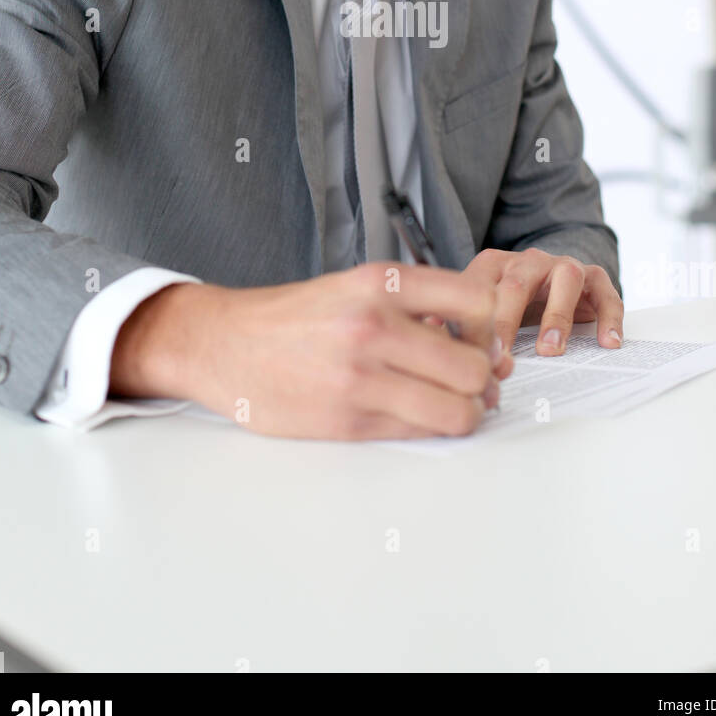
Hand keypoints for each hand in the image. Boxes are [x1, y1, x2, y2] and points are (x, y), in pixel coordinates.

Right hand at [186, 262, 503, 439]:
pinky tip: (417, 416)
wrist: (225, 344)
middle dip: (482, 381)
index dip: (490, 329)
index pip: (476, 301)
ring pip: (456, 410)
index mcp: (380, 283)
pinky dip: (429, 428)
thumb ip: (413, 304)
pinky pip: (418, 432)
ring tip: (454, 407)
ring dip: (465, 414)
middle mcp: (373, 325)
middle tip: (474, 384)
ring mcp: (360, 376)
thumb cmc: (294, 317)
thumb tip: (477, 338)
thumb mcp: (353, 286)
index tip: (481, 341)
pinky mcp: (347, 420)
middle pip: (474, 367)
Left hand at [459, 247, 622, 358]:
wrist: (558, 280)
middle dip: (507, 322)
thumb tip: (426, 331)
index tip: (468, 357)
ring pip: (564, 281)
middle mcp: (530, 262)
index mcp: (496, 266)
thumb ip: (456, 320)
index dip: (472, 323)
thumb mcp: (485, 309)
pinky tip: (607, 342)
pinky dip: (608, 318)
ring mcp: (565, 268)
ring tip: (551, 351)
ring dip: (557, 318)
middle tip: (502, 359)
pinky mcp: (596, 280)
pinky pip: (606, 296)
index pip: (478, 287)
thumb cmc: (515, 302)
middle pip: (516, 285)